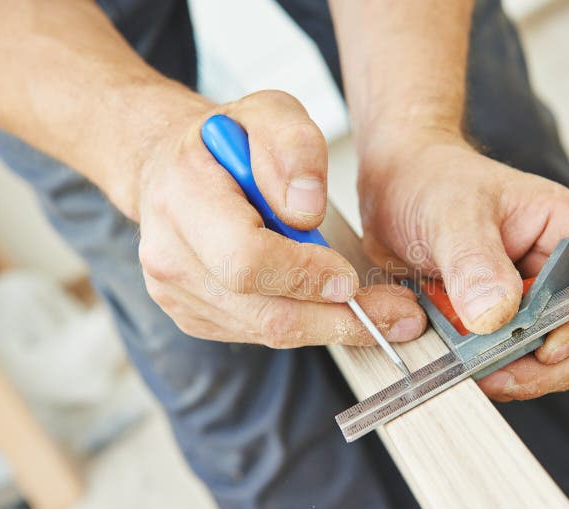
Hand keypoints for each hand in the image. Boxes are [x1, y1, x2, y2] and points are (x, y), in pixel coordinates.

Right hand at [134, 90, 425, 346]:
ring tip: (384, 314)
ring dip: (332, 327)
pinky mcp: (193, 316)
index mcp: (183, 197)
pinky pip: (260, 334)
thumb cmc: (226, 143)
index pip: (247, 259)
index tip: (351, 276)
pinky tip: (335, 308)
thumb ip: (294, 148)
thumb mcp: (269, 113)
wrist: (172, 171)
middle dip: (339, 317)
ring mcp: (177, 294)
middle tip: (399, 314)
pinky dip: (306, 326)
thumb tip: (306, 210)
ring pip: (268, 331)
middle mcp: (170, 256)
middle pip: (265, 312)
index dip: (305, 274)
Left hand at [358, 130, 568, 399]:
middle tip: (509, 376)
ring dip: (528, 375)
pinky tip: (470, 371)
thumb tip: (497, 317)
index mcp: (565, 226)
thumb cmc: (433, 183)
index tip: (552, 343)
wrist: (396, 189)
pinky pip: (518, 360)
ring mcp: (533, 298)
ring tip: (483, 376)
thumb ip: (474, 262)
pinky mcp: (504, 322)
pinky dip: (500, 372)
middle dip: (557, 361)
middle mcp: (560, 265)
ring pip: (559, 354)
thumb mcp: (450, 215)